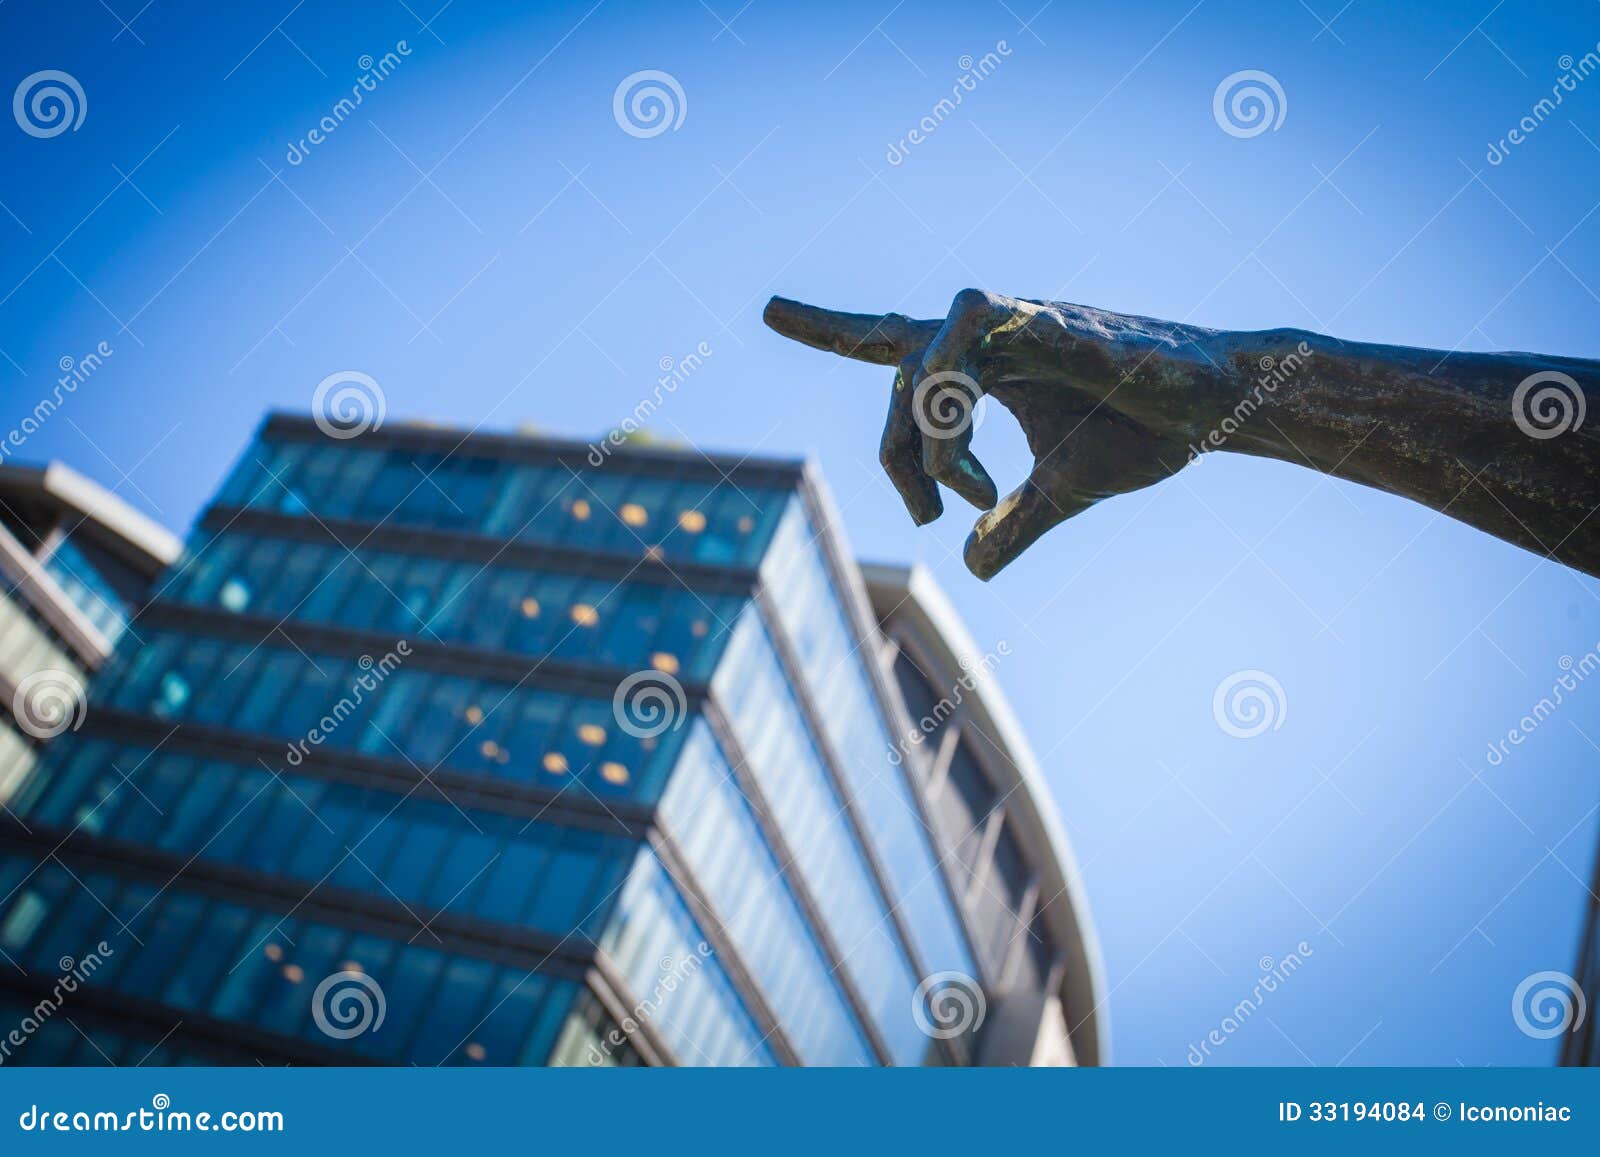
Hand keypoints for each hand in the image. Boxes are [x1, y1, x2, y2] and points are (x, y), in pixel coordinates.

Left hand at [763, 289, 1201, 578]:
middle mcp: (994, 335)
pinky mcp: (1055, 322)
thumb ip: (1012, 524)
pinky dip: (953, 383)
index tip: (772, 310)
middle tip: (934, 517)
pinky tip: (968, 444)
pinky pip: (974, 327)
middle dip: (898, 457)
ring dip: (925, 431)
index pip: (891, 341)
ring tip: (964, 493)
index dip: (832, 329)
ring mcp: (1022, 321)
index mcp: (988, 365)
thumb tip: (971, 565)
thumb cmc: (1148, 431)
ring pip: (925, 352)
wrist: (1226, 406)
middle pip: (899, 377)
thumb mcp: (1064, 491)